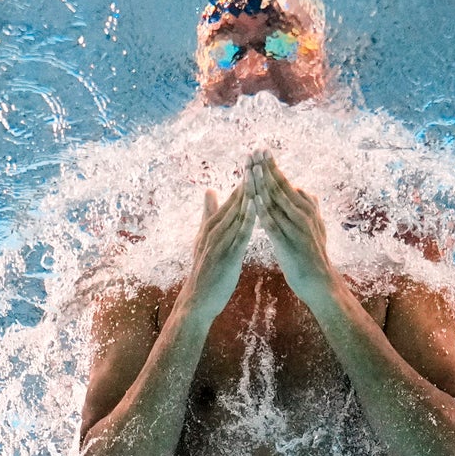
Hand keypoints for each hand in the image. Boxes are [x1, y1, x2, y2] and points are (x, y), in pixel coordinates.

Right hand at [182, 171, 256, 320]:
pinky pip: (238, 235)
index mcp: (213, 225)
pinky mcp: (225, 256)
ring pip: (236, 213)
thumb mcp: (204, 238)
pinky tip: (255, 207)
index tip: (253, 157)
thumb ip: (208, 214)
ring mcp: (219, 243)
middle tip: (255, 155)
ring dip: (247, 193)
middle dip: (245, 177)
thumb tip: (209, 190)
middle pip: (234, 199)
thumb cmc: (206, 270)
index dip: (243, 177)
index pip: (232, 197)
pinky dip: (246, 219)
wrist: (198, 300)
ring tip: (257, 173)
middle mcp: (214, 230)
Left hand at [250, 150, 337, 305]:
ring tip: (251, 169)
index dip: (271, 165)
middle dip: (266, 167)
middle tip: (254, 149)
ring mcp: (296, 228)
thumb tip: (305, 191)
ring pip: (276, 202)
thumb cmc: (312, 254)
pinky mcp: (289, 243)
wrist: (320, 282)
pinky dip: (264, 212)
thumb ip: (310, 207)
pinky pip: (274, 225)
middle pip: (279, 186)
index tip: (260, 148)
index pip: (284, 182)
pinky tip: (254, 202)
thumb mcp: (315, 226)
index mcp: (305, 208)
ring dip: (263, 184)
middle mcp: (302, 214)